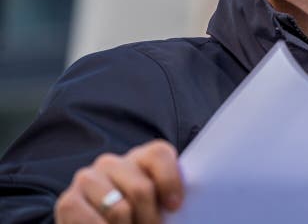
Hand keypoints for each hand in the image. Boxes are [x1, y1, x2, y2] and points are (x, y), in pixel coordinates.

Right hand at [54, 139, 182, 222]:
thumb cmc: (137, 218)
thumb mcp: (155, 205)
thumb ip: (166, 200)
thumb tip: (174, 206)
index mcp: (140, 158)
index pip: (158, 154)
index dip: (170, 181)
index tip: (174, 207)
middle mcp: (112, 162)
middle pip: (141, 189)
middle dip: (150, 220)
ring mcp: (88, 179)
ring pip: (120, 210)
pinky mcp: (68, 201)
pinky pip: (94, 223)